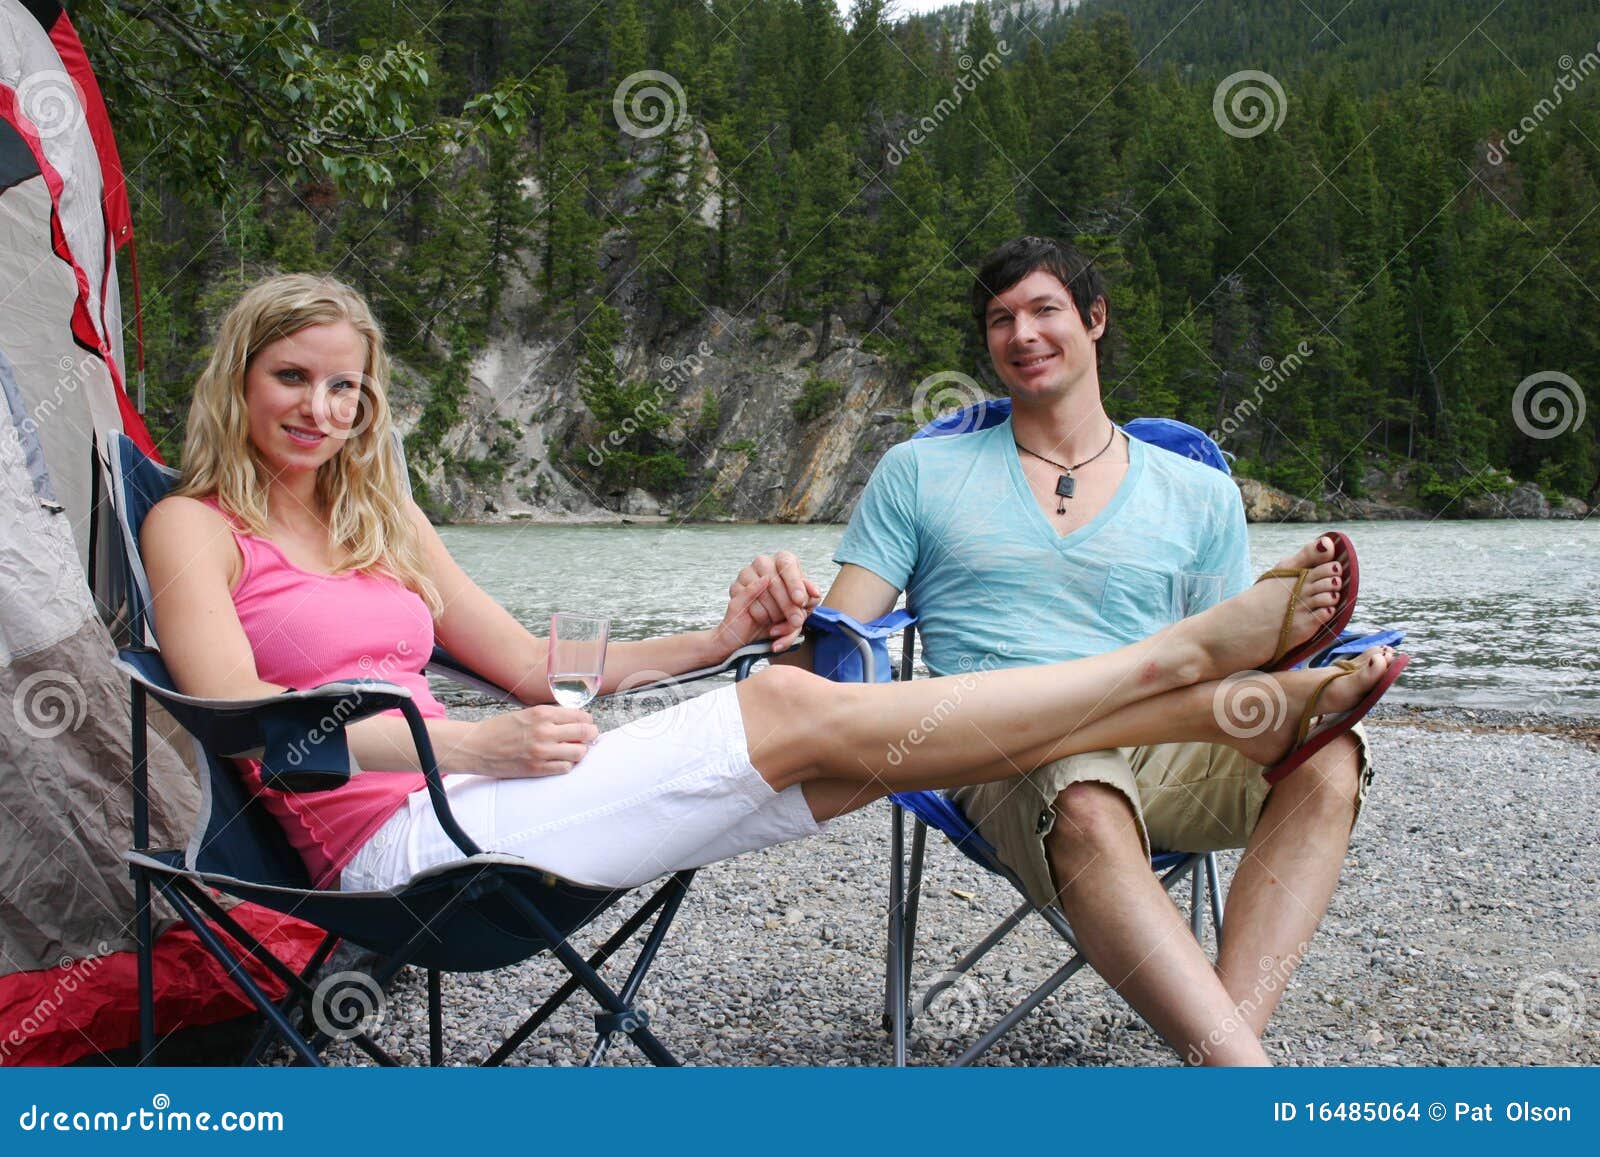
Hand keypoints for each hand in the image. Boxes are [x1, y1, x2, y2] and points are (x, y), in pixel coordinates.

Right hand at [461, 705, 598, 777]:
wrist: (476, 747)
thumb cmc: (499, 729)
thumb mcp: (526, 714)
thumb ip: (549, 717)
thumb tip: (575, 721)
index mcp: (542, 713)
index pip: (580, 715)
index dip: (587, 720)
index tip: (586, 723)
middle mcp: (545, 731)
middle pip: (585, 732)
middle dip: (590, 735)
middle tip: (588, 737)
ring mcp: (542, 751)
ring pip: (580, 752)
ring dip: (580, 751)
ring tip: (572, 750)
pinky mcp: (537, 768)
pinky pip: (566, 768)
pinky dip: (567, 764)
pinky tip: (560, 761)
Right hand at [719, 551, 821, 653]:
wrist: (758, 626)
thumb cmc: (785, 610)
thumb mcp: (802, 606)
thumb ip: (810, 599)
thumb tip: (815, 593)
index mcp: (783, 559)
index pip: (788, 566)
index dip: (795, 584)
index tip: (800, 601)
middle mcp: (763, 561)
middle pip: (775, 582)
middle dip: (788, 605)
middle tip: (796, 621)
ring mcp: (746, 572)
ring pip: (762, 593)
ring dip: (774, 612)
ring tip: (779, 622)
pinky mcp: (735, 587)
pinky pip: (748, 602)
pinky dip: (760, 613)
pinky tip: (768, 622)